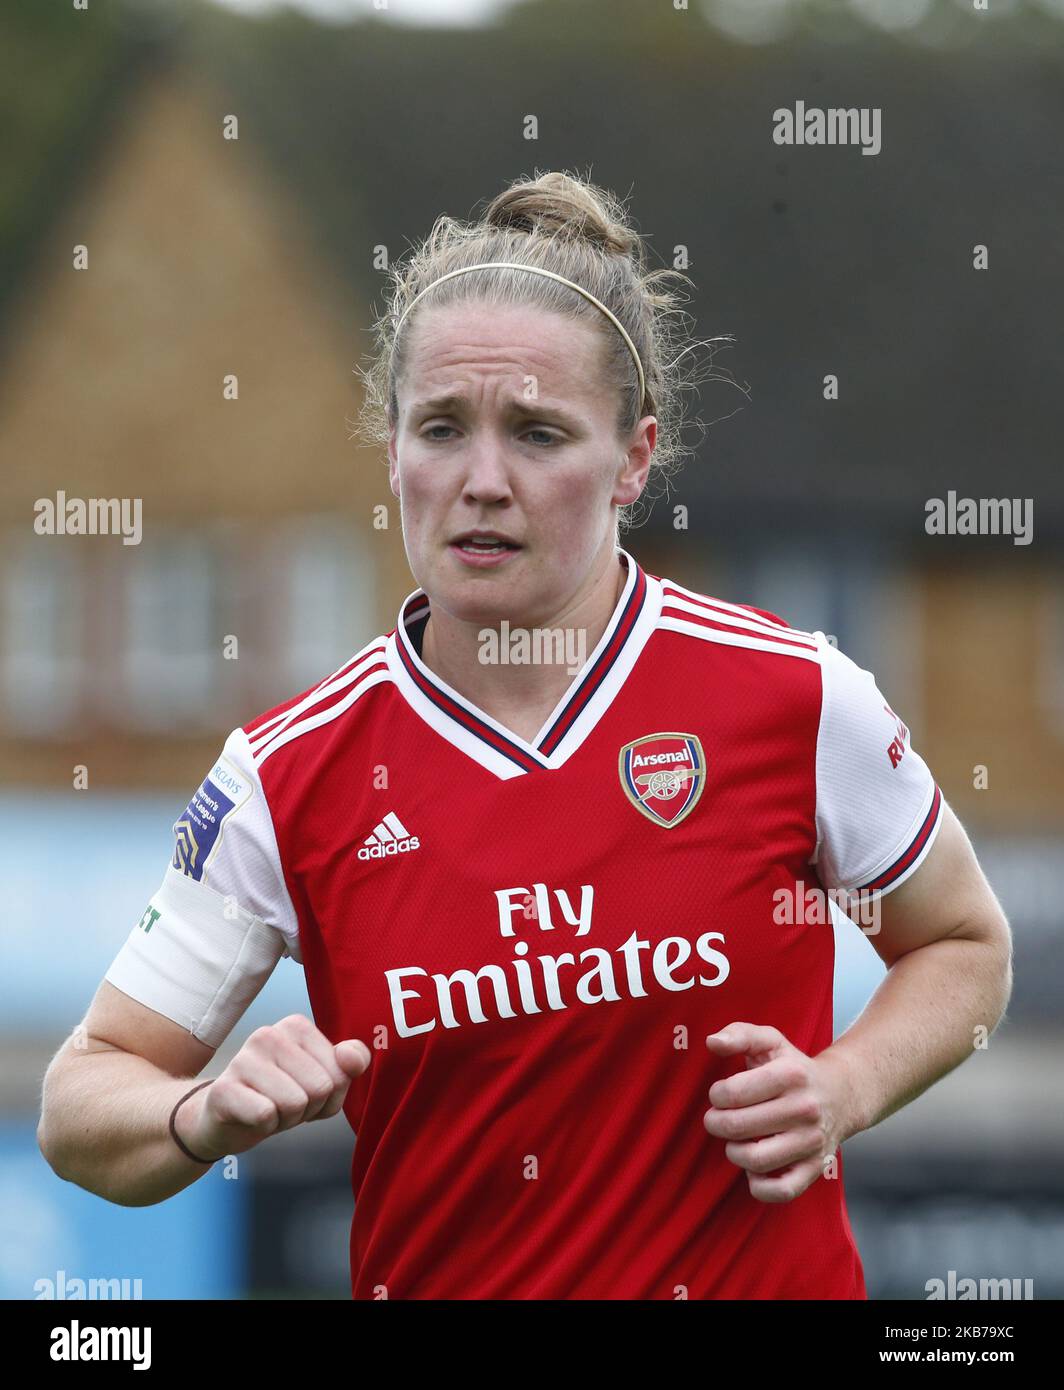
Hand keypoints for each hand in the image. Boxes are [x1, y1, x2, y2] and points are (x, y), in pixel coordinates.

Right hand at [175, 1014, 370, 1161]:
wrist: (226, 1120)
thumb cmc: (280, 1097)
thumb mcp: (325, 1081)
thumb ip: (351, 1063)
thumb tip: (351, 1056)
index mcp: (296, 1026)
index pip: (341, 1072)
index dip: (328, 1095)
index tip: (304, 1091)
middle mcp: (268, 1034)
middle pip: (320, 1088)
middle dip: (308, 1109)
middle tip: (284, 1105)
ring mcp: (243, 1059)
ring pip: (295, 1103)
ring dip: (286, 1119)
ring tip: (268, 1109)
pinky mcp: (224, 1089)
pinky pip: (266, 1116)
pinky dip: (265, 1127)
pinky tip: (251, 1118)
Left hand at [703, 1022, 856, 1202]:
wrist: (842, 1094)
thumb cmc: (794, 1067)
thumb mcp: (770, 1041)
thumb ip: (739, 1034)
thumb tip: (712, 1042)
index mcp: (791, 1074)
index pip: (734, 1092)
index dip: (716, 1096)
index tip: (720, 1095)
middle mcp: (804, 1109)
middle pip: (739, 1127)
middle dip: (717, 1123)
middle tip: (717, 1119)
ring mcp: (812, 1141)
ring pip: (755, 1160)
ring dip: (733, 1152)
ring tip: (734, 1140)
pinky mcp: (816, 1168)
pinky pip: (782, 1191)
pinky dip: (759, 1185)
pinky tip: (754, 1168)